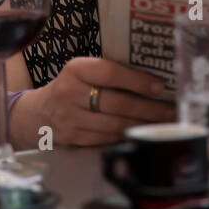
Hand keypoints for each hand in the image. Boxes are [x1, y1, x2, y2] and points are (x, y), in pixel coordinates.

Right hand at [32, 57, 174, 146]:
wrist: (38, 113)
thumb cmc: (71, 87)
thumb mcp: (82, 71)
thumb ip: (108, 72)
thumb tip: (152, 79)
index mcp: (76, 69)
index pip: (111, 73)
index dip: (137, 80)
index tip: (159, 86)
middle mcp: (70, 93)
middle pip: (117, 103)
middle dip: (148, 109)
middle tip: (170, 110)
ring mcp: (70, 119)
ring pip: (114, 125)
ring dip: (142, 125)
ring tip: (162, 124)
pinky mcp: (74, 139)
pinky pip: (107, 139)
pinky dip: (127, 136)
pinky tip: (141, 134)